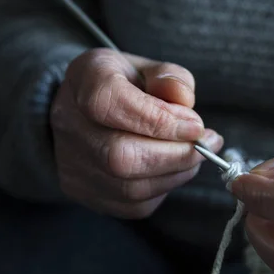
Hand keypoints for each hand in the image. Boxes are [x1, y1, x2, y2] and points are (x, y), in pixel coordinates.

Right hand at [50, 48, 222, 217]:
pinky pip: (132, 204)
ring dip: (175, 174)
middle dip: (175, 155)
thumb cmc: (126, 87)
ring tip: (194, 155)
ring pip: (128, 187)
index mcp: (85, 79)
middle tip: (205, 145)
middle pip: (120, 155)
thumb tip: (185, 101)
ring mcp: (71, 163)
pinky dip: (163, 188)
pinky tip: (173, 169)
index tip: (196, 126)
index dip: (159, 120)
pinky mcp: (84, 192)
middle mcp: (68, 123)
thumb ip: (171, 78)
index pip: (111, 104)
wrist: (86, 112)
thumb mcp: (149, 69)